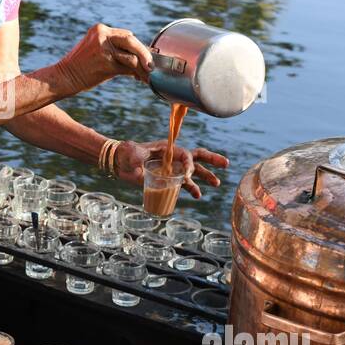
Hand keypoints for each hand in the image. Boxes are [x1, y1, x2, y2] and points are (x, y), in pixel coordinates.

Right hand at [58, 24, 153, 94]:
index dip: (138, 47)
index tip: (146, 57)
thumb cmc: (81, 66)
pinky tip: (140, 79)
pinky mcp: (107, 63)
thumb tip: (139, 55)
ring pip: (132, 56)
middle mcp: (102, 36)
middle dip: (145, 54)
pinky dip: (137, 74)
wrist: (64, 77)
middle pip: (132, 41)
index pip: (126, 35)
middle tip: (152, 66)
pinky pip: (128, 68)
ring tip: (148, 76)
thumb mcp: (96, 49)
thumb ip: (114, 47)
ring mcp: (104, 49)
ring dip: (143, 68)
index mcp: (99, 29)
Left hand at [114, 140, 228, 199]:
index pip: (185, 154)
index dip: (189, 164)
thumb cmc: (126, 153)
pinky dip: (191, 189)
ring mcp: (171, 168)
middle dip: (212, 160)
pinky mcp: (167, 178)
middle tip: (226, 164)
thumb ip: (138, 159)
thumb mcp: (132, 153)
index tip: (187, 176)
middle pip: (197, 157)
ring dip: (205, 177)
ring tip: (217, 184)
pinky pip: (182, 183)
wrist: (118, 160)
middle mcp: (172, 157)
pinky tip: (197, 195)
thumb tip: (140, 171)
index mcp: (167, 149)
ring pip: (193, 171)